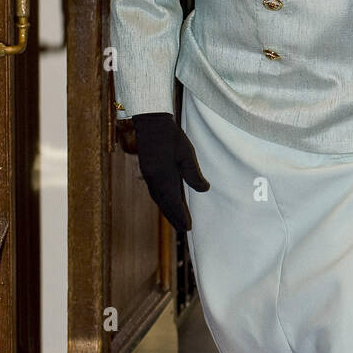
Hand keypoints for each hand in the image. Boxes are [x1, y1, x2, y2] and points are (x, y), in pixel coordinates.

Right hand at [132, 112, 209, 231]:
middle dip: (174, 217)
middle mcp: (154, 181)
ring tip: (176, 220)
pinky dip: (162, 201)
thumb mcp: (186, 154)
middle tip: (184, 229)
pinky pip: (155, 192)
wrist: (151, 123)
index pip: (174, 202)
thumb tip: (204, 189)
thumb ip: (194, 174)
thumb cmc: (171, 137)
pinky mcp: (148, 171)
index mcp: (164, 178)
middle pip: (165, 204)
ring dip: (168, 210)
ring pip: (159, 199)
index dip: (181, 216)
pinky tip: (167, 201)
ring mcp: (149, 176)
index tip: (188, 227)